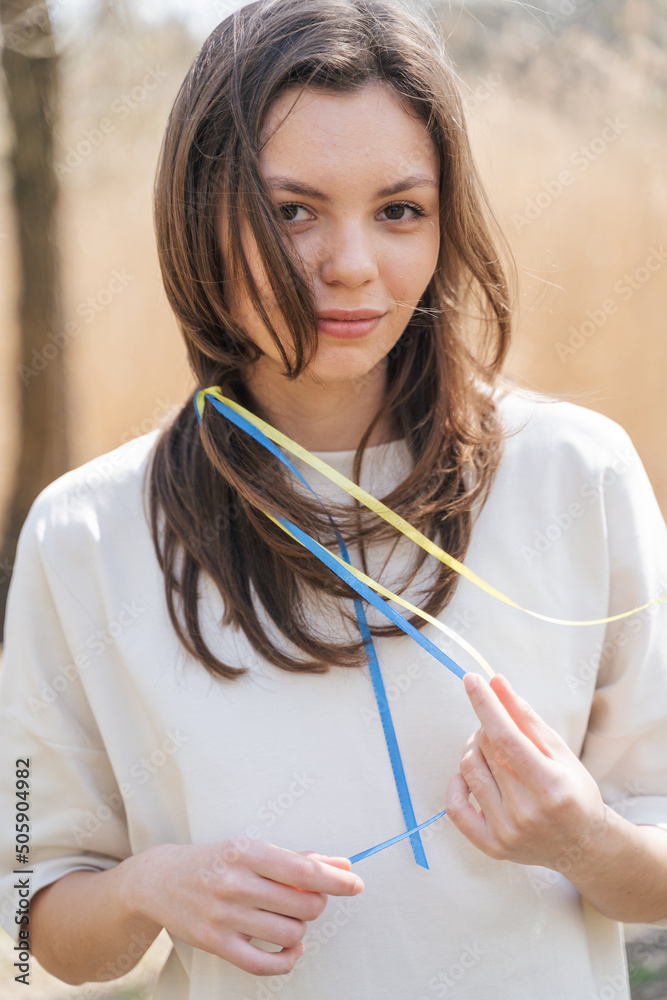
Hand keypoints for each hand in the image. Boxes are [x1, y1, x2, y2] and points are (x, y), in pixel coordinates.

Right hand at [124, 837, 363, 975]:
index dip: (336, 880)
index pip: (303, 871)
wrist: (159, 880)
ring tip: (291, 919)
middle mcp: (235, 883)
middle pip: (303, 905)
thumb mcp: (250, 848)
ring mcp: (224, 916)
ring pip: (289, 934)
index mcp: (246, 851)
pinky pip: (264, 964)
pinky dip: (286, 960)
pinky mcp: (216, 944)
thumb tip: (341, 865)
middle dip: (317, 904)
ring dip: (300, 929)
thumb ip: (295, 859)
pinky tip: (289, 949)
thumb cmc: (215, 860)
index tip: (356, 883)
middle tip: (309, 899)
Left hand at [445, 673, 608, 870]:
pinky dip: (458, 784)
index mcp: (550, 786)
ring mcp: (507, 832)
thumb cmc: (573, 792)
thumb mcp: (559, 751)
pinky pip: (455, 808)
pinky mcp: (492, 846)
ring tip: (492, 752)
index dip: (486, 705)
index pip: (506, 736)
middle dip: (487, 727)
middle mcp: (527, 812)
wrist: (582, 846)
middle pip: (487, 749)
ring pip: (469, 770)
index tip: (472, 680)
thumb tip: (496, 683)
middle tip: (497, 727)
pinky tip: (472, 776)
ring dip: (474, 750)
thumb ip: (525, 717)